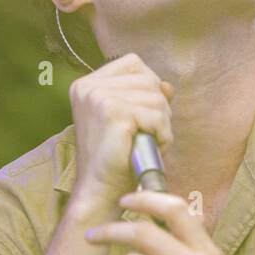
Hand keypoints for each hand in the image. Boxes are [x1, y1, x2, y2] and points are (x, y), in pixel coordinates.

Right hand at [68, 53, 174, 210]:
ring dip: (161, 124)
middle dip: (158, 109)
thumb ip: (145, 97)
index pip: (133, 63)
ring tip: (145, 142)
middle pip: (149, 80)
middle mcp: (89, 86)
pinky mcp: (113, 112)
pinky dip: (162, 134)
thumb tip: (167, 86)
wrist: (100, 190)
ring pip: (156, 97)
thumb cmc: (115, 158)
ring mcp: (99, 97)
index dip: (148, 87)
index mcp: (86, 84)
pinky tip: (148, 147)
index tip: (141, 115)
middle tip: (145, 134)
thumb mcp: (129, 119)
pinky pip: (157, 115)